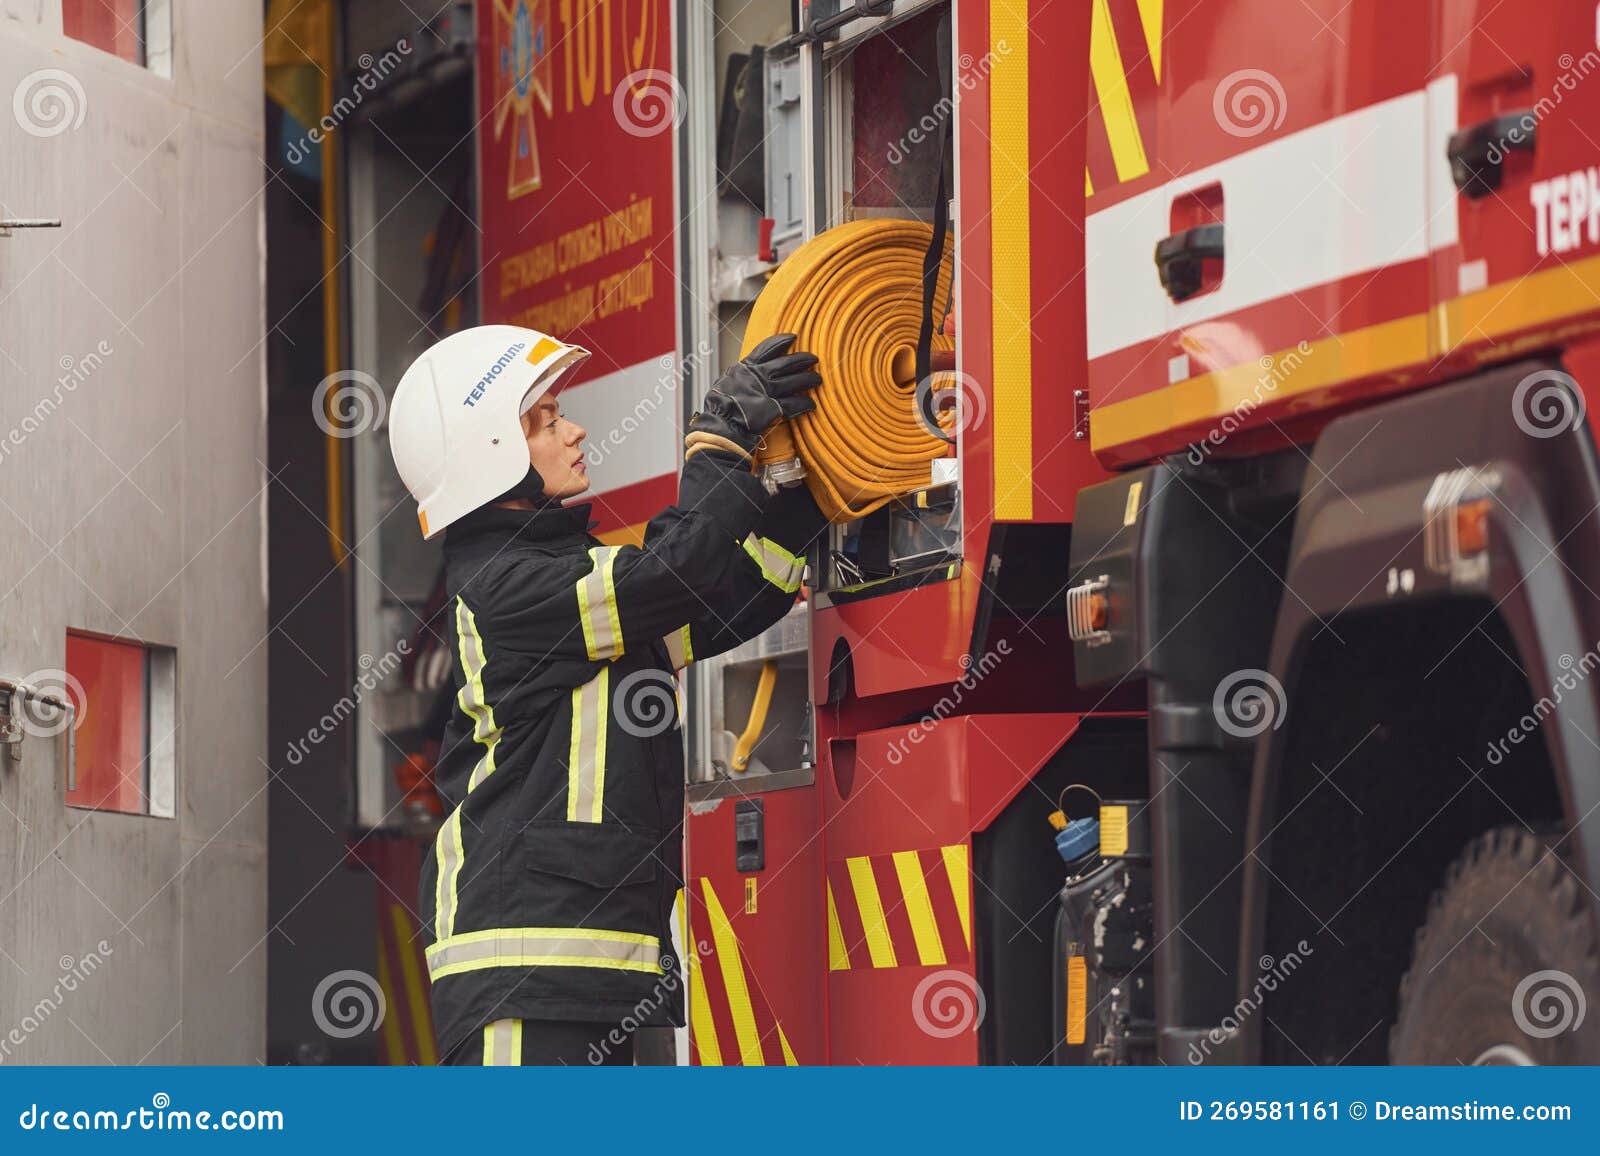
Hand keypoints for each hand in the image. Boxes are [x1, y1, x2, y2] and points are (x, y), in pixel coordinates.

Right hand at [689, 334, 821, 452]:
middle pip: (785, 364)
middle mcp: (757, 378)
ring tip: (817, 379)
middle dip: (801, 359)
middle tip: (814, 358)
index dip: (781, 342)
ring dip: (807, 380)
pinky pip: (794, 405)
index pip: (766, 349)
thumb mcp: (724, 384)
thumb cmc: (718, 409)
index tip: (793, 337)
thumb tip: (744, 371)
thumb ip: (738, 377)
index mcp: (744, 369)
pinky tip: (811, 404)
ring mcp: (766, 393)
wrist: (719, 427)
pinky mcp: (773, 410)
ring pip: (793, 382)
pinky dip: (804, 404)